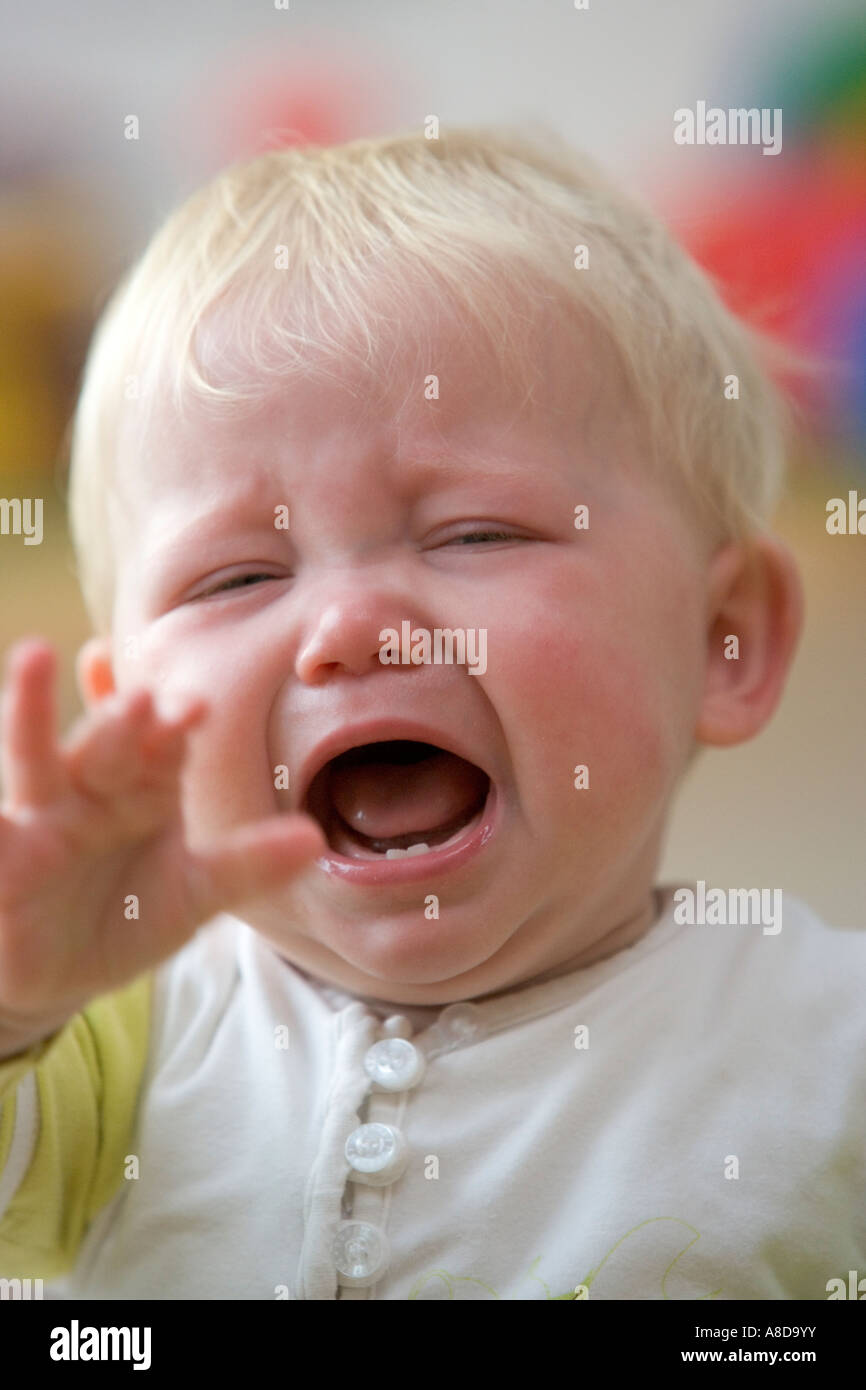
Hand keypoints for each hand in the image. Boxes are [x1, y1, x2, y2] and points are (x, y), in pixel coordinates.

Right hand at [0, 639, 324, 1051]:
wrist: (64, 972)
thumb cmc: (128, 915)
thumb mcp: (194, 894)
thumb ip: (248, 865)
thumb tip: (315, 840)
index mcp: (142, 790)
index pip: (160, 750)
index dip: (174, 729)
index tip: (195, 709)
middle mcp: (90, 791)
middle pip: (103, 745)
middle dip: (119, 720)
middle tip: (140, 696)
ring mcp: (39, 819)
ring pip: (36, 758)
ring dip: (36, 710)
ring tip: (38, 655)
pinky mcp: (3, 856)